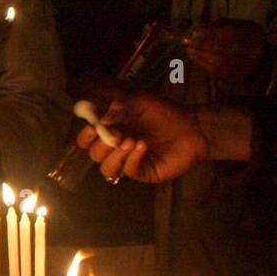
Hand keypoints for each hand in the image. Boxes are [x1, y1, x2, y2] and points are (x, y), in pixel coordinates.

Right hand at [76, 92, 209, 184]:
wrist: (192, 126)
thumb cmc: (165, 112)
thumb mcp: (139, 102)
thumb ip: (118, 108)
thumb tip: (100, 120)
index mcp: (111, 131)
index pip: (87, 140)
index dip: (84, 136)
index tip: (92, 128)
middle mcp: (116, 148)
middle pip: (94, 154)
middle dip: (102, 144)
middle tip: (118, 133)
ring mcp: (129, 162)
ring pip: (107, 169)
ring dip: (114, 156)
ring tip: (130, 141)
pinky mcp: (144, 173)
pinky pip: (129, 172)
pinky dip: (132, 159)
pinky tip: (143, 146)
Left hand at [183, 20, 268, 86]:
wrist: (261, 52)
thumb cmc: (244, 34)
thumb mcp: (234, 24)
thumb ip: (217, 27)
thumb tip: (196, 33)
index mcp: (255, 35)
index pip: (230, 34)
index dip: (210, 34)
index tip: (193, 32)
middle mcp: (255, 52)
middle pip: (224, 50)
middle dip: (202, 46)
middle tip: (186, 43)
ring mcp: (250, 67)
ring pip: (222, 63)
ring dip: (202, 57)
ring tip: (189, 50)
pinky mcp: (243, 76)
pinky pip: (221, 73)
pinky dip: (206, 66)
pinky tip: (196, 59)